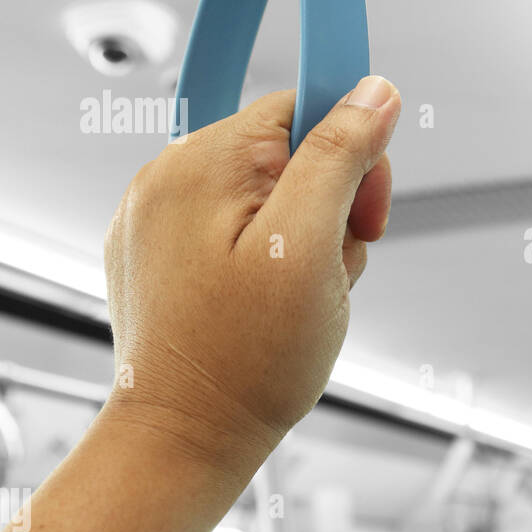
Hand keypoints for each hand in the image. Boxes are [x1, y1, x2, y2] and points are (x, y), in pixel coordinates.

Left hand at [101, 76, 399, 480]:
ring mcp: (159, 218)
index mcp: (201, 164)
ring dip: (306, 237)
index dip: (350, 158)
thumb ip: (340, 158)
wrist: (186, 441)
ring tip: (300, 295)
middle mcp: (168, 179)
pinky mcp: (162, 254)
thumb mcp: (314, 249)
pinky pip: (237, 229)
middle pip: (288, 152)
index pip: (301, 107)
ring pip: (268, 194)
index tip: (360, 212)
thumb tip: (372, 91)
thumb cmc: (245, 362)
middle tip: (331, 267)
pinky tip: (272, 302)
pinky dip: (270, 258)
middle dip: (330, 205)